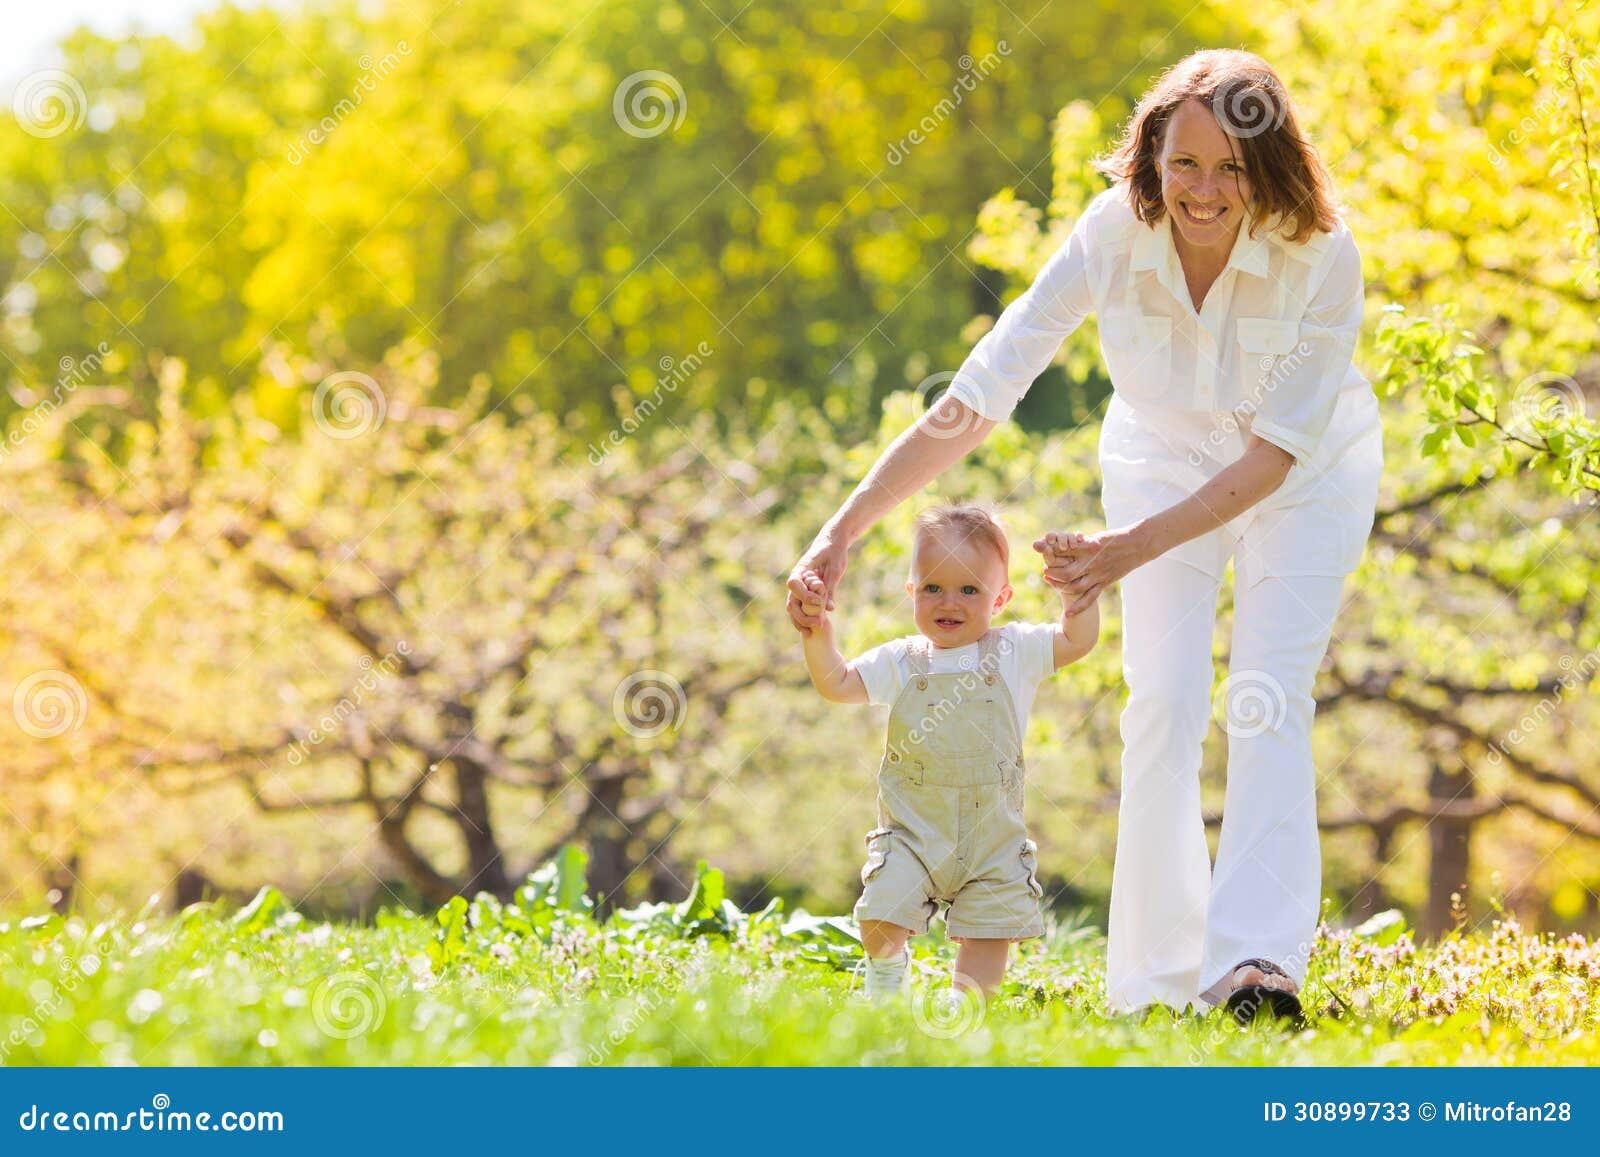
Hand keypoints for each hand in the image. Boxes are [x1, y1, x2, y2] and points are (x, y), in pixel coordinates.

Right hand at [786, 535, 849, 635]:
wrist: (833, 542)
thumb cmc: (834, 552)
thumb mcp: (835, 569)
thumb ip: (830, 588)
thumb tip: (829, 609)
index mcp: (801, 569)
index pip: (793, 584)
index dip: (804, 595)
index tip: (818, 602)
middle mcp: (797, 579)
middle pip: (791, 600)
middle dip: (801, 614)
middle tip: (818, 623)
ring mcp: (800, 587)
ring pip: (793, 607)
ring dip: (800, 620)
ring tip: (810, 633)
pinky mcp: (806, 593)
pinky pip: (801, 607)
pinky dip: (804, 619)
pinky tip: (810, 630)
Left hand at [1034, 525, 1148, 616]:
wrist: (1138, 545)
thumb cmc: (1115, 538)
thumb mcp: (1096, 537)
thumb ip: (1081, 543)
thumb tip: (1066, 545)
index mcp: (1089, 547)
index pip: (1064, 551)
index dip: (1051, 552)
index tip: (1042, 552)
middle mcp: (1092, 562)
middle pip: (1066, 572)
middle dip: (1053, 573)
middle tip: (1045, 572)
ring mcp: (1099, 574)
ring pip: (1075, 586)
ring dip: (1061, 587)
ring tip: (1051, 583)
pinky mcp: (1105, 583)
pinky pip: (1090, 598)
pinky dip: (1078, 607)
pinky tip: (1068, 613)